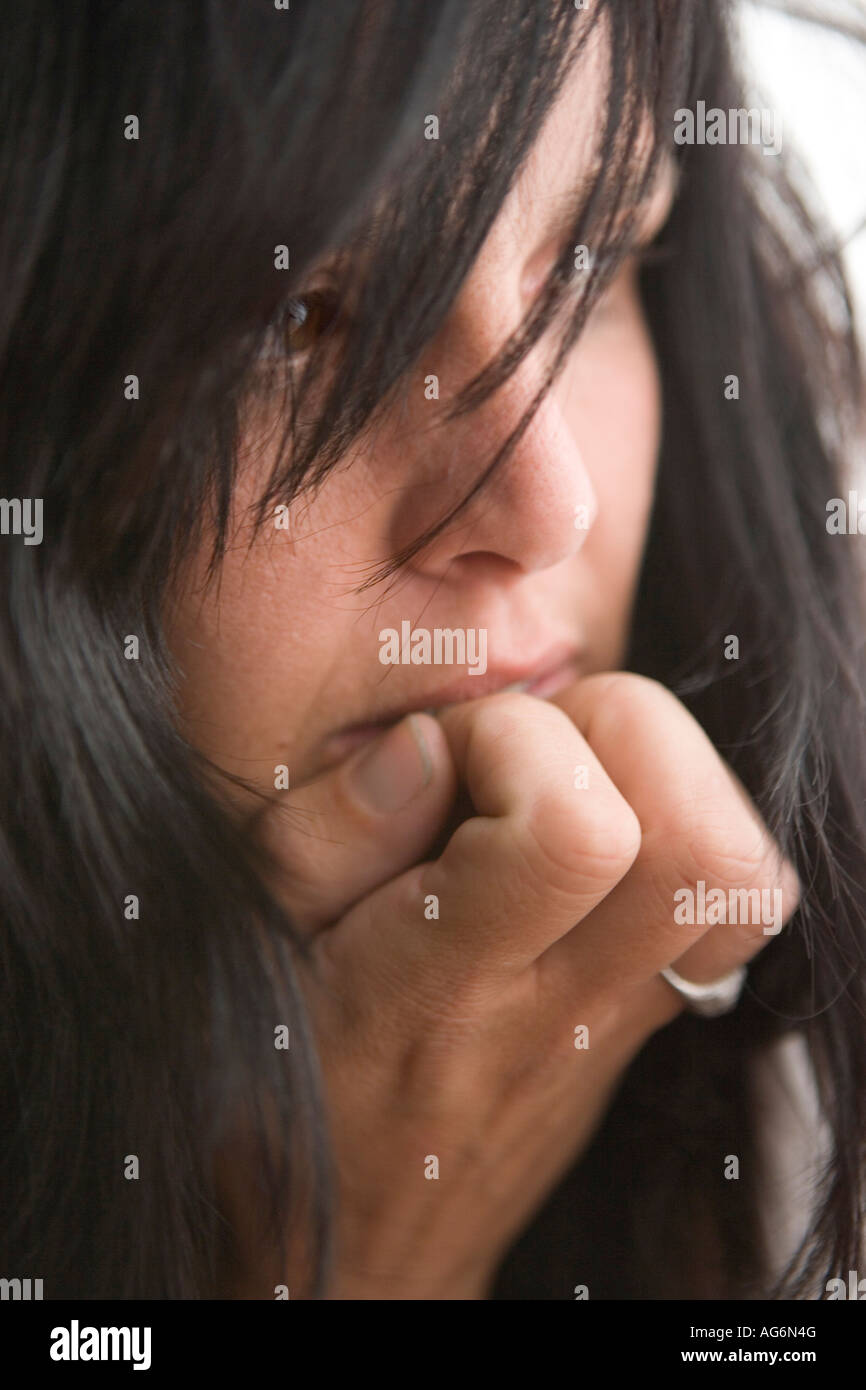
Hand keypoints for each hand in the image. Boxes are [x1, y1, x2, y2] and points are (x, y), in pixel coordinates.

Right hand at [226, 674, 798, 1298]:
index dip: (516, 741)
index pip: (575, 832)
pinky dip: (684, 831)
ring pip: (739, 875)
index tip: (445, 752)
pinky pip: (729, 908)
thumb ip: (324, 840)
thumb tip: (430, 741)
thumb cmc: (280, 1099)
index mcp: (442, 985)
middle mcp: (558, 1009)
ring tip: (562, 781)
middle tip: (525, 752)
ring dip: (667, 781)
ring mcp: (618, 1023)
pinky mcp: (643, 1021)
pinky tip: (586, 837)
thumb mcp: (252, 953)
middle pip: (700, 841)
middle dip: (619, 736)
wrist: (352, 1251)